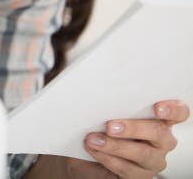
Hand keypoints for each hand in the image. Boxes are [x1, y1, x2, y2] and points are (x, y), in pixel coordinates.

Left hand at [60, 99, 189, 177]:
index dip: (173, 110)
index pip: (179, 113)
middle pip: (158, 132)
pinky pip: (127, 168)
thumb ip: (115, 108)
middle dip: (133, 128)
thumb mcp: (111, 116)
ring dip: (115, 146)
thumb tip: (100, 98)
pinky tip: (94, 150)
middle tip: (110, 126)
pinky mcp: (140, 176)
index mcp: (160, 120)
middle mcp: (162, 141)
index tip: (157, 108)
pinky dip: (107, 158)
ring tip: (94, 139)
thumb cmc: (105, 131)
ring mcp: (153, 160)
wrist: (91, 156)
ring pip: (142, 154)